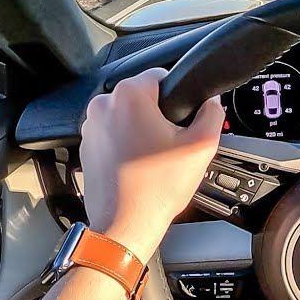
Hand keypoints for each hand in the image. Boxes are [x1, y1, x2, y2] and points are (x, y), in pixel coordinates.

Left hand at [80, 68, 224, 262]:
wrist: (125, 223)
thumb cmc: (156, 188)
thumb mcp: (201, 146)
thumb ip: (212, 114)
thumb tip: (211, 102)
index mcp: (129, 95)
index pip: (162, 75)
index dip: (179, 96)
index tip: (183, 119)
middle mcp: (103, 105)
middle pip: (144, 97)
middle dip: (160, 115)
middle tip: (172, 143)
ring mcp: (90, 126)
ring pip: (128, 116)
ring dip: (143, 129)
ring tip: (155, 157)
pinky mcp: (87, 146)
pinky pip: (114, 134)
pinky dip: (127, 144)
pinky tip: (139, 165)